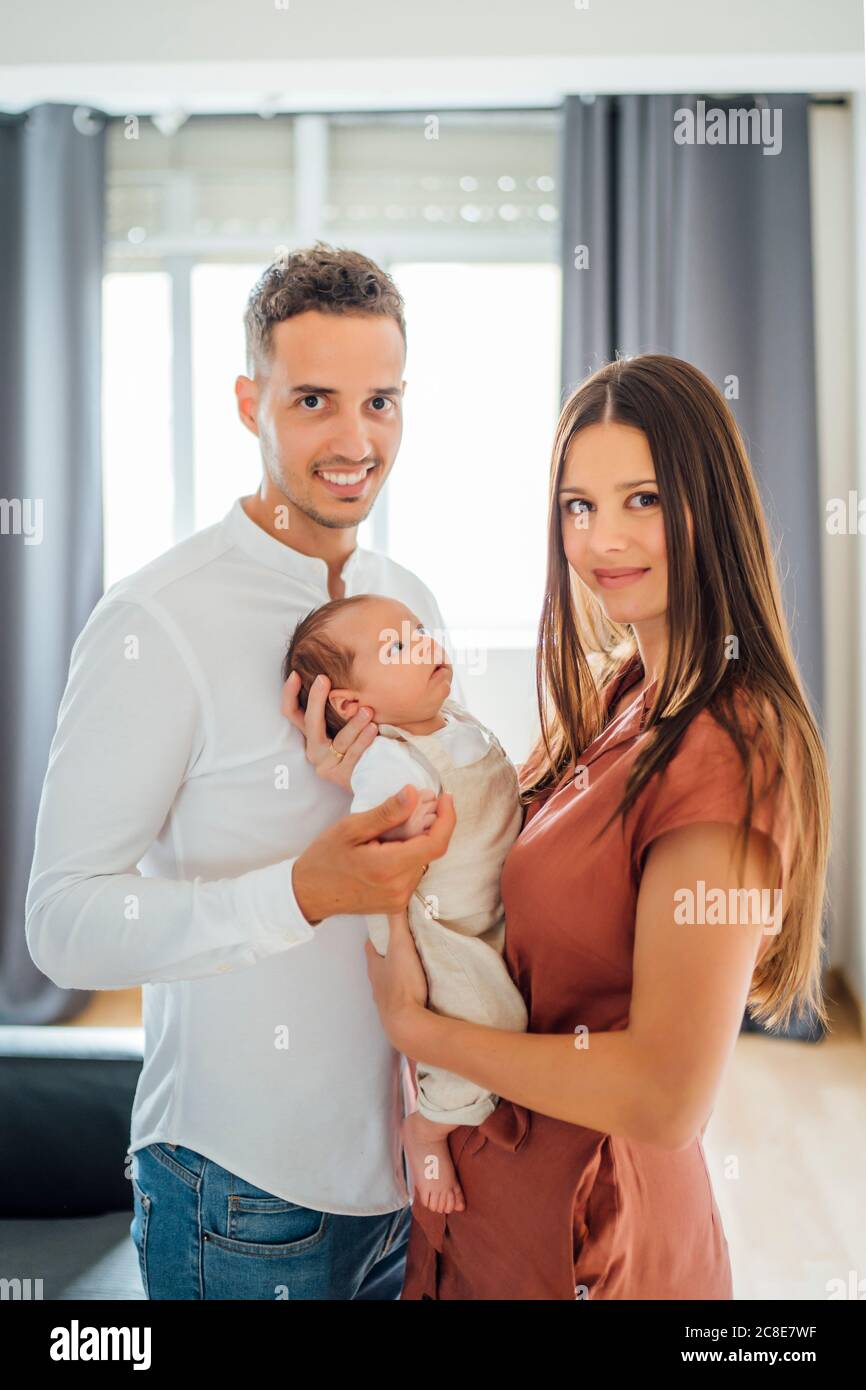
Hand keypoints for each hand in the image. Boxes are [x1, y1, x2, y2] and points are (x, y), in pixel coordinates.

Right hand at [282, 669, 376, 791]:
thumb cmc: (359, 745)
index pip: (291, 713)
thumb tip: (336, 673)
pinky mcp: (343, 776)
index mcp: (311, 735)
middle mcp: (314, 750)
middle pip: (310, 722)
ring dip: (353, 724)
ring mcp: (327, 765)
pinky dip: (364, 740)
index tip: (295, 673)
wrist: (372, 778)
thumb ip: (339, 708)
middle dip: (315, 698)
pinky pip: (354, 754)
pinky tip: (373, 729)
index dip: (289, 694)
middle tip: (323, 679)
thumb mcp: (344, 725)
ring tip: (367, 710)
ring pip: (340, 740)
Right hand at [292, 785, 455, 925]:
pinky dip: (409, 855)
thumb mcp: (350, 829)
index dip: (448, 819)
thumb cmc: (324, 859)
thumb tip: (414, 794)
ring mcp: (399, 899)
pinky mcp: (396, 904)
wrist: (308, 894)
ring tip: (394, 829)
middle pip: (430, 851)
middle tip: (414, 806)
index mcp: (389, 868)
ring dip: (417, 842)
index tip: (445, 797)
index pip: (436, 843)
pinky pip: (413, 874)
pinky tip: (390, 847)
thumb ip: (386, 813)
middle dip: (428, 826)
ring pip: (423, 862)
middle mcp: (399, 888)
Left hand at [364, 909, 428, 1052]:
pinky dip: (408, 990)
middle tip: (406, 942)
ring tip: (415, 964)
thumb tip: (395, 896)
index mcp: (374, 965)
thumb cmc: (402, 984)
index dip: (378, 932)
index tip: (388, 923)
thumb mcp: (400, 946)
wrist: (408, 1025)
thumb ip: (397, 921)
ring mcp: (387, 1000)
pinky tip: (419, 989)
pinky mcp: (399, 1012)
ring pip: (390, 981)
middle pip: (381, 963)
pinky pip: (402, 997)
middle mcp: (377, 983)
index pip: (371, 944)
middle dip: (390, 953)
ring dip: (399, 973)